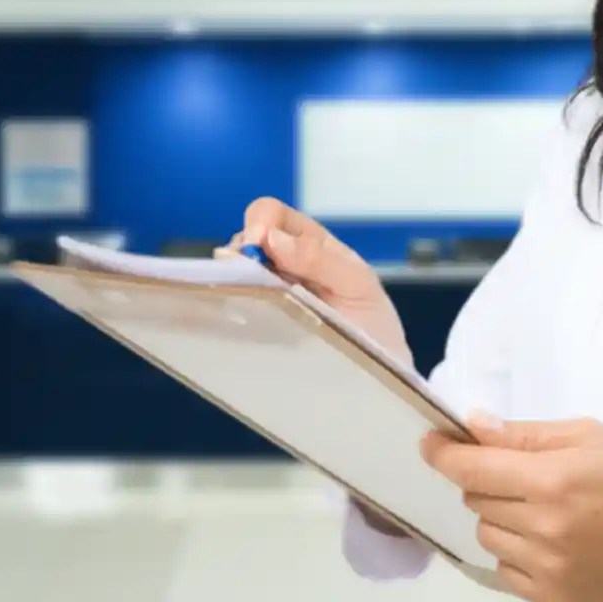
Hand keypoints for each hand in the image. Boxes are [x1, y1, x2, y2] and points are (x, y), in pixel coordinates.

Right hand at [221, 197, 411, 364]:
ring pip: (233, 277)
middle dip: (240, 251)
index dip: (261, 220)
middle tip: (244, 275)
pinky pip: (231, 313)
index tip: (257, 244)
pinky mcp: (257, 332)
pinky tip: (229, 316)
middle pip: (246, 243)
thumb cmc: (375, 333)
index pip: (275, 216)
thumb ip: (322, 260)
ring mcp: (268, 300)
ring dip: (230, 280)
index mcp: (313, 248)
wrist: (379, 386)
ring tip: (243, 297)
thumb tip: (273, 238)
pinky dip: (224, 309)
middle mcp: (284, 268)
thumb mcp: (359, 288)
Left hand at [422, 416, 602, 601]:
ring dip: (499, 515)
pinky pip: (504, 568)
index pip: (472, 468)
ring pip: (485, 533)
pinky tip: (546, 537)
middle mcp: (544, 528)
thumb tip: (472, 426)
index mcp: (553, 481)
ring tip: (539, 507)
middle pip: (475, 498)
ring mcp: (547, 568)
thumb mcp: (587, 435)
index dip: (443, 453)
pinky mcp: (553, 595)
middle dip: (487, 479)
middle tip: (521, 473)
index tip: (431, 442)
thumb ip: (525, 434)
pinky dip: (514, 549)